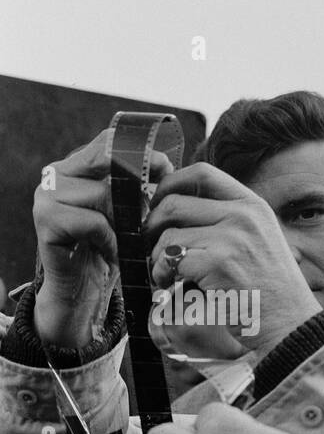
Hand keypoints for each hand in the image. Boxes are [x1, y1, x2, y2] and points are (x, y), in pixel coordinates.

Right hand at [31, 130, 173, 347]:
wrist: (81, 290)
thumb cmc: (109, 248)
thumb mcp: (127, 213)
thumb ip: (137, 189)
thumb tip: (166, 168)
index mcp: (76, 166)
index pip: (107, 143)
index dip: (140, 154)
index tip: (166, 171)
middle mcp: (57, 174)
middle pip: (107, 165)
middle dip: (136, 188)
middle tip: (153, 212)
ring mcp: (47, 196)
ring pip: (104, 195)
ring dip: (126, 223)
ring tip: (129, 243)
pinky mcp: (46, 221)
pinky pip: (93, 222)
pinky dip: (112, 241)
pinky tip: (114, 254)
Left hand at [145, 163, 321, 351]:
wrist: (291, 325)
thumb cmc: (271, 291)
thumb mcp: (260, 241)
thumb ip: (228, 220)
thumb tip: (177, 208)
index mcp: (253, 206)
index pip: (201, 173)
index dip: (170, 183)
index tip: (159, 202)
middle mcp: (243, 216)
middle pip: (174, 203)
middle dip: (152, 225)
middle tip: (154, 245)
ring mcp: (232, 238)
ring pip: (168, 234)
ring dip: (158, 256)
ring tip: (167, 273)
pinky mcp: (218, 264)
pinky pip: (171, 259)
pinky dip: (162, 274)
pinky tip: (171, 284)